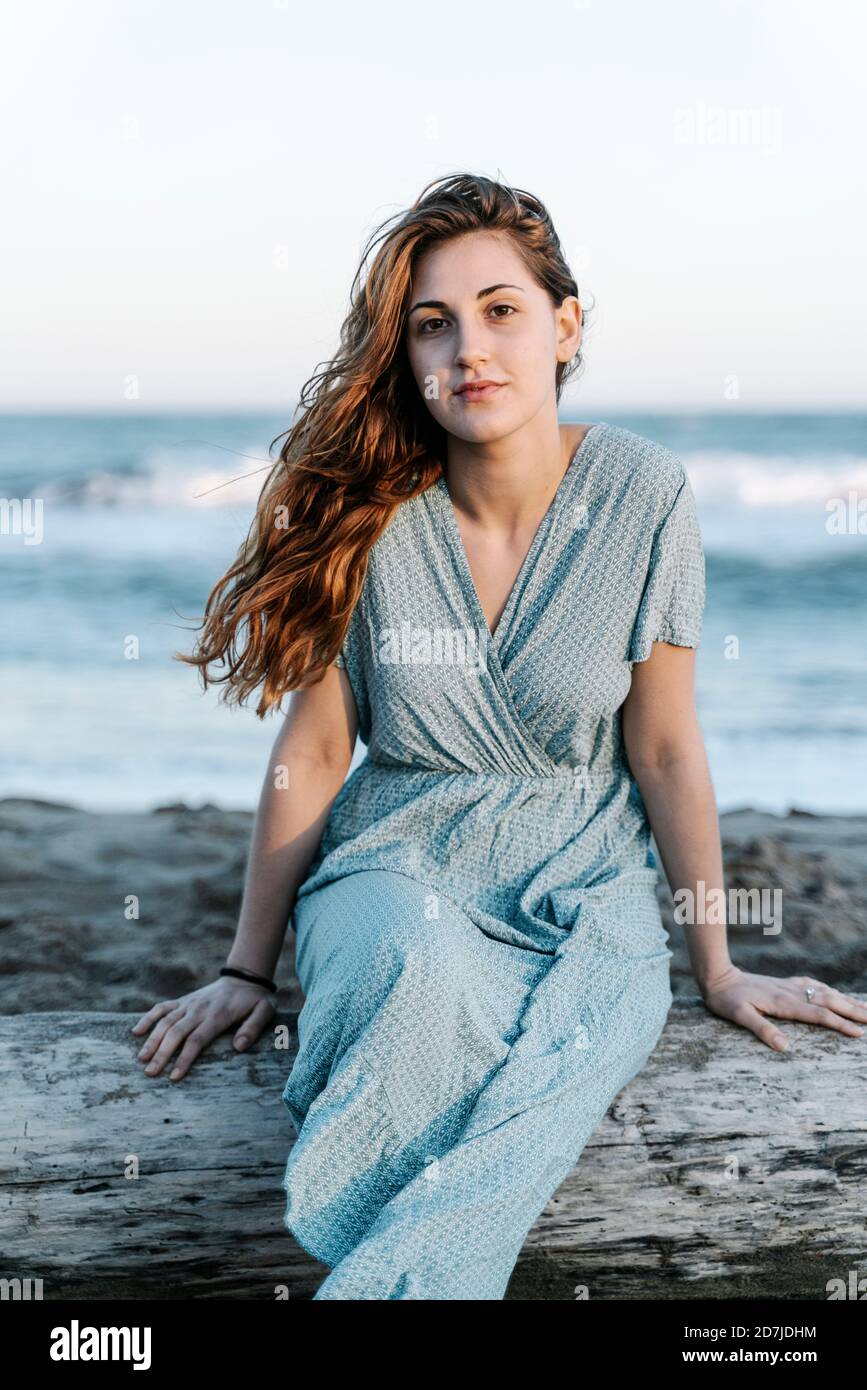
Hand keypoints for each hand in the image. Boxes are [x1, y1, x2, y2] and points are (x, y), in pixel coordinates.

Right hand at [131, 976, 276, 1080]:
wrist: (244, 978)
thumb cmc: (254, 1000)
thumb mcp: (265, 1011)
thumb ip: (254, 1027)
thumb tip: (239, 1047)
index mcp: (217, 1015)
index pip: (197, 1039)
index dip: (184, 1058)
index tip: (174, 1077)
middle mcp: (199, 1009)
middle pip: (176, 1032)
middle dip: (162, 1054)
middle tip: (149, 1074)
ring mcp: (188, 1003)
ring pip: (165, 1021)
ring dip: (152, 1040)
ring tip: (141, 1060)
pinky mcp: (182, 1000)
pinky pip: (161, 1007)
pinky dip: (148, 1018)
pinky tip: (136, 1032)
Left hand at [699, 966, 866, 1051]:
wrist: (718, 977)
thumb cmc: (727, 1000)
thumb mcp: (739, 1016)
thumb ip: (761, 1029)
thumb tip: (784, 1047)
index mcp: (784, 1003)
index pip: (819, 1015)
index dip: (840, 1024)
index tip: (859, 1033)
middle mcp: (791, 993)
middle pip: (829, 1001)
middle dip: (853, 1011)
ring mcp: (789, 987)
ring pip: (825, 992)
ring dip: (846, 1000)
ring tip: (866, 1008)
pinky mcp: (784, 984)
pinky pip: (814, 985)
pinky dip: (830, 990)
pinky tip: (836, 993)